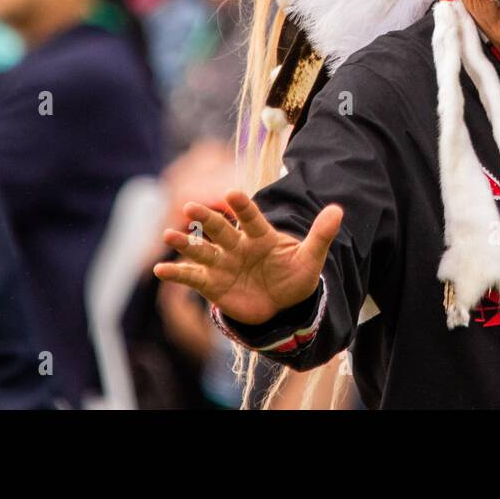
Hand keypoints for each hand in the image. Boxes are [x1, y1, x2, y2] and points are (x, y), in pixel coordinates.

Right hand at [154, 189, 342, 325]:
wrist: (281, 306)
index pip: (251, 218)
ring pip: (201, 250)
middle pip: (220, 229)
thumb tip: (338, 209)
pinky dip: (177, 273)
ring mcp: (223, 263)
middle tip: (190, 206)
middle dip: (206, 218)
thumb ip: (320, 235)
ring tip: (168, 235)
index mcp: (262, 236)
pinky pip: (192, 277)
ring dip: (185, 242)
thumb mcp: (310, 259)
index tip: (232, 193)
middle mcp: (238, 245)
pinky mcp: (212, 284)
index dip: (242, 207)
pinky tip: (160, 270)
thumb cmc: (294, 277)